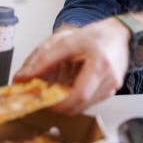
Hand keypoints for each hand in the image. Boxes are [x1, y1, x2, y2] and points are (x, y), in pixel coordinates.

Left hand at [14, 19, 129, 114]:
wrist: (118, 35)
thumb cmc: (96, 36)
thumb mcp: (67, 40)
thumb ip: (44, 59)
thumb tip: (24, 76)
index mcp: (100, 64)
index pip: (79, 95)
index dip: (59, 103)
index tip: (43, 100)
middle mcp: (109, 80)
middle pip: (80, 105)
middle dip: (59, 105)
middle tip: (44, 97)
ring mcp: (111, 88)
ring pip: (83, 106)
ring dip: (67, 102)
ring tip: (54, 90)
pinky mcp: (109, 92)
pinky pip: (89, 102)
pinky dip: (75, 98)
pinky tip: (69, 87)